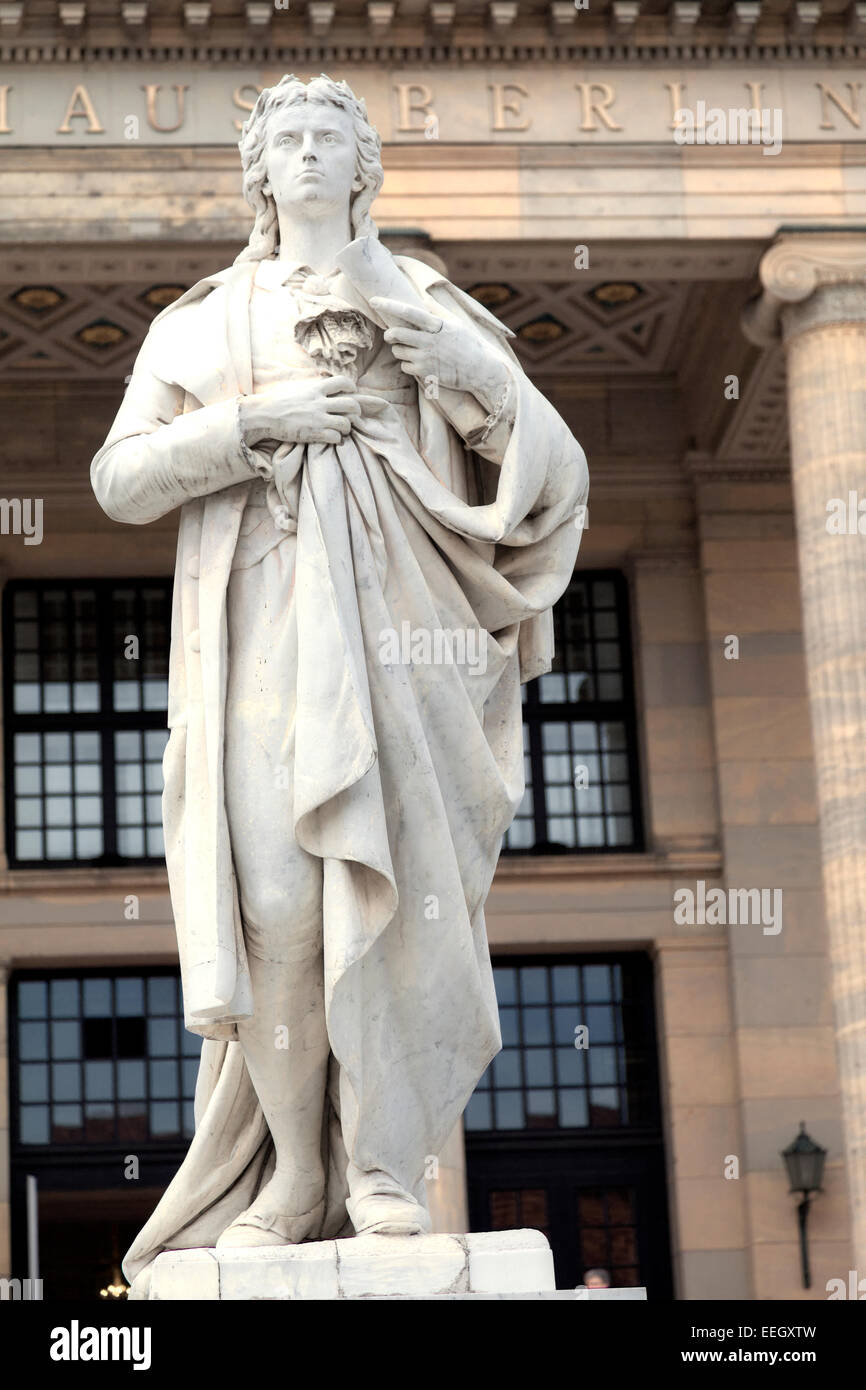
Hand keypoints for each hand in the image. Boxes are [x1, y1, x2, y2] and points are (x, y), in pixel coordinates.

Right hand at [239, 374, 360, 446]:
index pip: (342, 382)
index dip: (351, 387)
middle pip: (351, 404)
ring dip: (347, 428)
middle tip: (353, 415)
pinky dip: (338, 439)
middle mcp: (319, 402)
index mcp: (316, 388)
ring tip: (342, 430)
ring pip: (346, 423)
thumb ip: (312, 386)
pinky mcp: (314, 434)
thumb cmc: (277, 400)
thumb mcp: (297, 387)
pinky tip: (334, 439)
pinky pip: (336, 437)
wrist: (263, 415)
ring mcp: (317, 419)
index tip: (352, 391)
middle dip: (356, 411)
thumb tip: (322, 382)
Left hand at [371, 296, 510, 410]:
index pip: (408, 311)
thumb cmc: (468, 344)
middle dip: (389, 335)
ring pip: (398, 352)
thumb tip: (422, 298)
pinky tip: (419, 364)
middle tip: (391, 335)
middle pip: (396, 334)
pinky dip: (407, 365)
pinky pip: (404, 367)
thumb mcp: (455, 323)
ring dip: (399, 350)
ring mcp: (426, 358)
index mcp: (436, 325)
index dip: (389, 305)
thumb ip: (437, 311)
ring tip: (412, 351)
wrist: (480, 370)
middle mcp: (429, 340)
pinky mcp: (425, 373)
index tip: (374, 300)